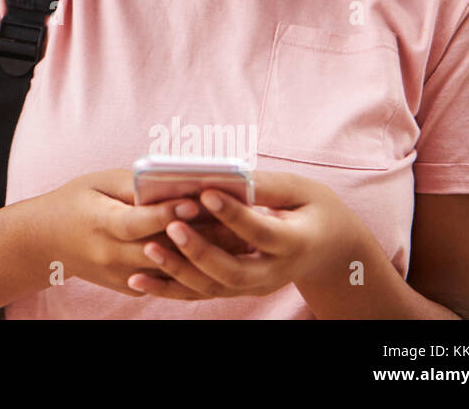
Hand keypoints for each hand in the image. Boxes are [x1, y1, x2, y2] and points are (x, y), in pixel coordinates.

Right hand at [32, 169, 257, 297]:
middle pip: (163, 248)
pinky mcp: (130, 287)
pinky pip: (166, 279)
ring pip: (171, 269)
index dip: (169, 212)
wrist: (46, 242)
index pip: (139, 222)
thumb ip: (133, 184)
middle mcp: (111, 255)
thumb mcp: (98, 182)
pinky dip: (191, 267)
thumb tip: (172, 181)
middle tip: (238, 221)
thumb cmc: (76, 201)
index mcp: (101, 224)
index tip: (198, 199)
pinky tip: (220, 254)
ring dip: (205, 255)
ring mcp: (121, 276)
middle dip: (201, 235)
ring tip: (239, 239)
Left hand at [125, 170, 363, 300]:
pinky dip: (168, 289)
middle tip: (172, 226)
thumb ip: (266, 185)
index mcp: (294, 243)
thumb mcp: (301, 191)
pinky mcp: (236, 290)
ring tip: (148, 249)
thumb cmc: (313, 210)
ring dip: (178, 271)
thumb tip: (227, 174)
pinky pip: (200, 293)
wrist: (331, 251)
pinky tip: (137, 280)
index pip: (261, 232)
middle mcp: (274, 273)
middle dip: (201, 251)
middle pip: (234, 272)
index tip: (206, 193)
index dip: (233, 214)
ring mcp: (254, 286)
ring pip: (212, 288)